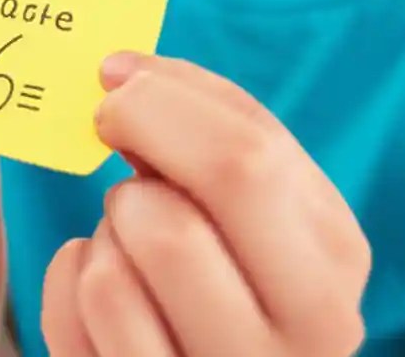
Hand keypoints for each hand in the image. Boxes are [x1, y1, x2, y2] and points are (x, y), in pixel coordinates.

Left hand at [43, 54, 371, 356]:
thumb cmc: (228, 260)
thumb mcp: (254, 200)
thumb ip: (212, 135)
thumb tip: (124, 74)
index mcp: (334, 259)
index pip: (250, 154)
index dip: (165, 97)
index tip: (117, 76)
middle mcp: (301, 335)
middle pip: (190, 211)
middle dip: (142, 143)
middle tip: (107, 124)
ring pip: (124, 260)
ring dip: (107, 222)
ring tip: (127, 229)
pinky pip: (76, 305)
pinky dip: (69, 271)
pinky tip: (102, 278)